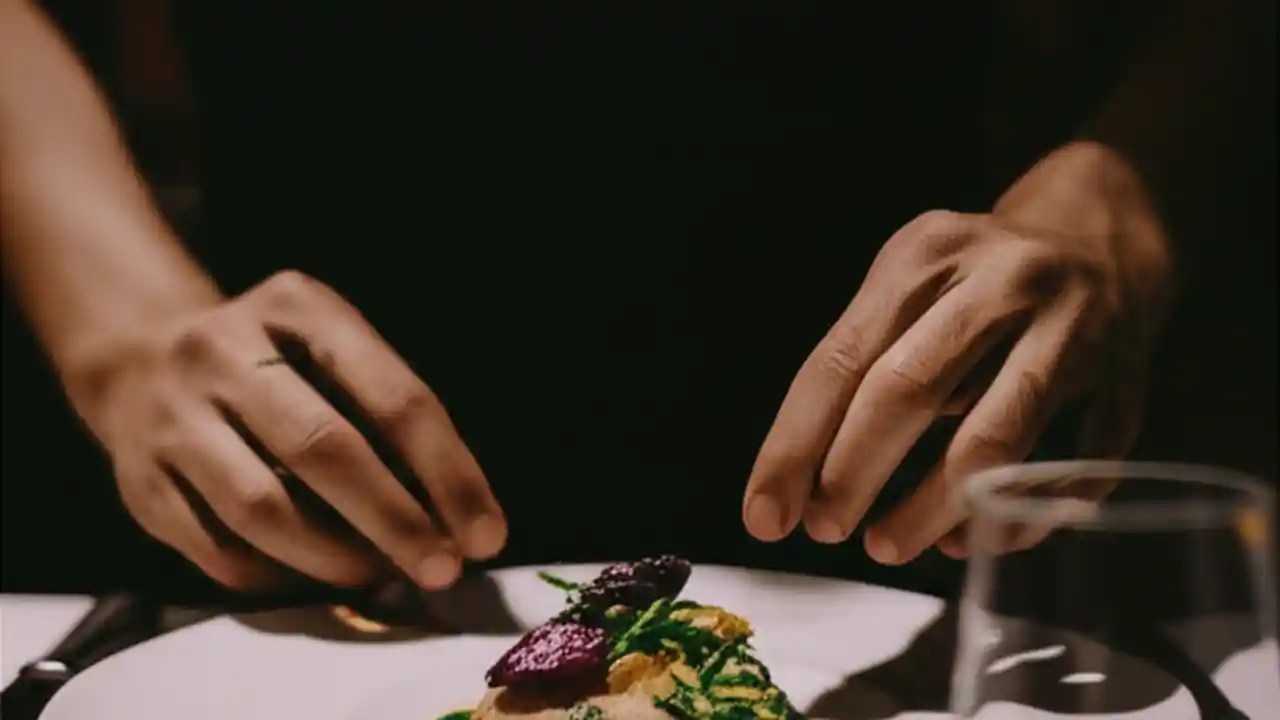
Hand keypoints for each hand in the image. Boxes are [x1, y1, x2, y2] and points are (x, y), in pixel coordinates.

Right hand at [63, 270, 505, 589]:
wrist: (138, 354)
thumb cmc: (273, 362)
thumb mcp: (330, 345)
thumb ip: (386, 411)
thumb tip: (454, 516)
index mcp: (297, 307)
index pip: (393, 396)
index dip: (447, 473)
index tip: (485, 532)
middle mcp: (225, 351)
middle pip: (325, 449)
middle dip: (396, 521)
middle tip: (442, 568)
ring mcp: (173, 417)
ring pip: (262, 509)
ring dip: (336, 557)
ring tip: (380, 574)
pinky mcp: (139, 482)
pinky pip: (218, 550)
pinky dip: (279, 575)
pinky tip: (315, 576)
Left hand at [743, 141, 1172, 563]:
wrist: (1106, 233)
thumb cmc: (977, 279)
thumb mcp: (910, 285)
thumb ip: (860, 367)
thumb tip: (802, 482)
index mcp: (925, 256)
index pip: (841, 359)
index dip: (796, 444)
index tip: (767, 512)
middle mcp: (999, 283)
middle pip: (909, 389)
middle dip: (855, 472)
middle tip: (825, 528)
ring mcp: (1069, 331)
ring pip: (992, 438)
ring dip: (930, 506)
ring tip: (886, 544)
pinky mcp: (1123, 383)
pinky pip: (1066, 467)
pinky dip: (1012, 514)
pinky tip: (971, 537)